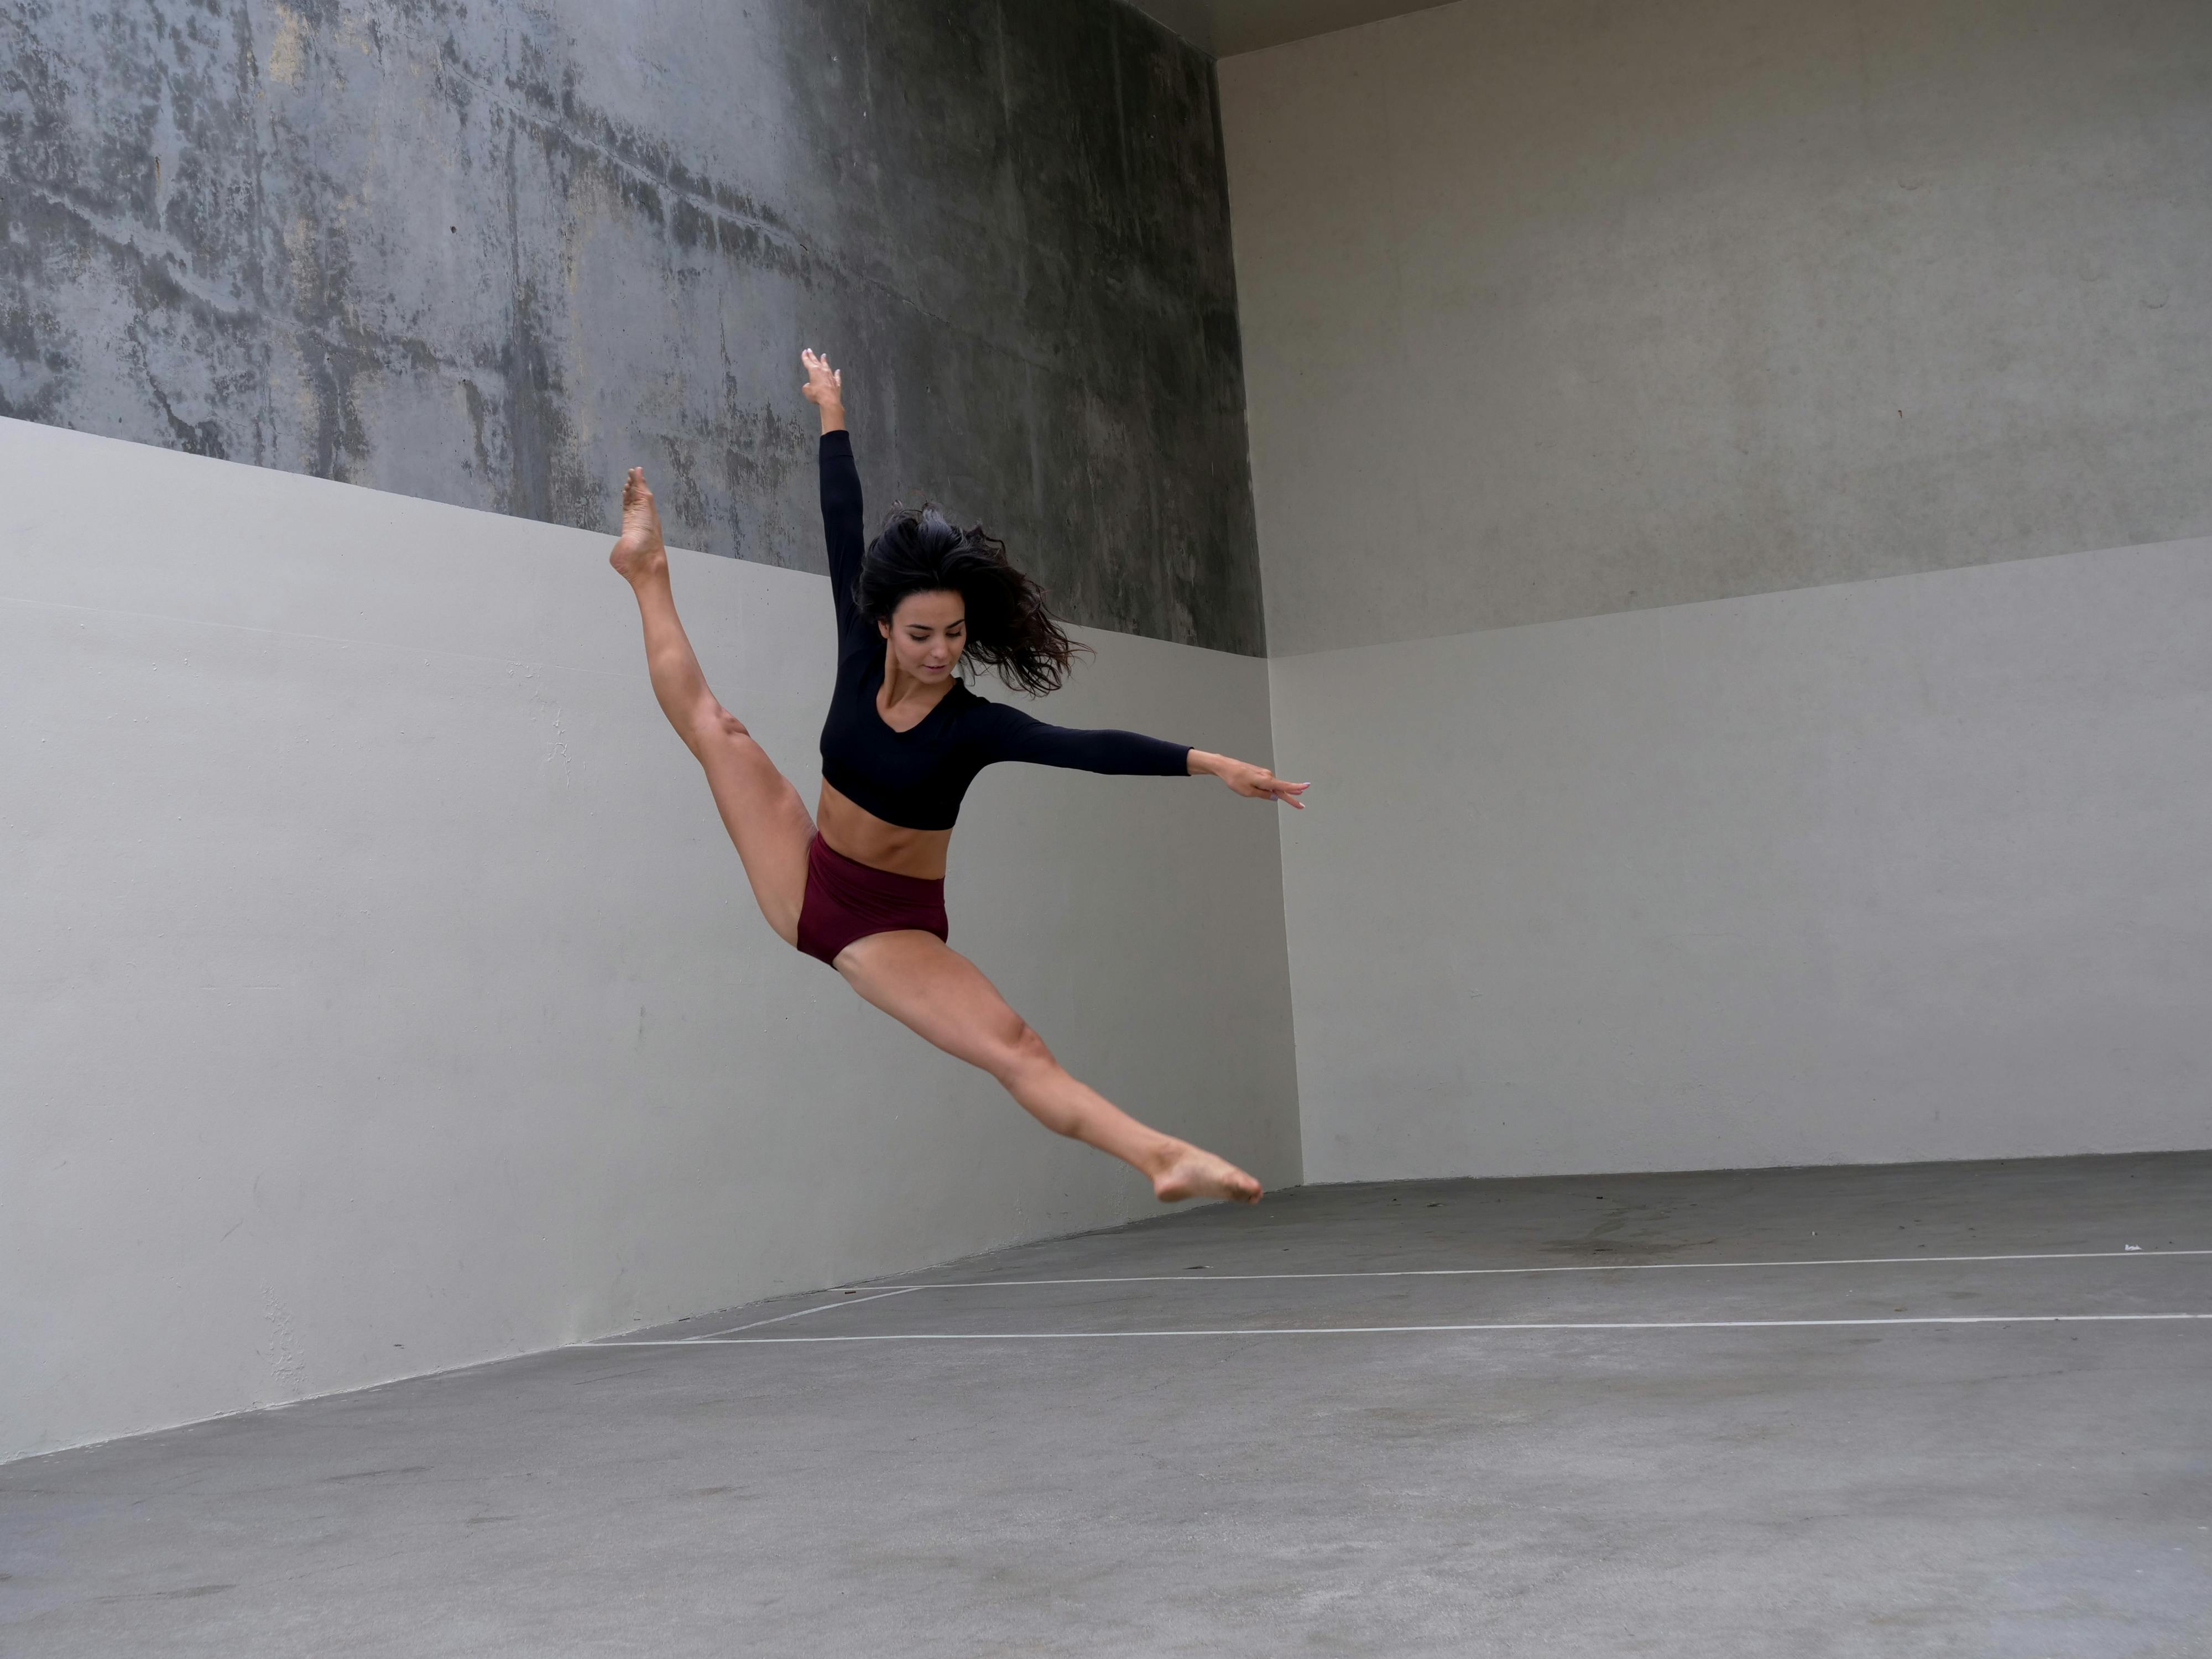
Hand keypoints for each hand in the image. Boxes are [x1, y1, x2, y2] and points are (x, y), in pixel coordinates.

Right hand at [800, 347, 842, 408]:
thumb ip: (807, 386)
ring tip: (823, 356)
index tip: (804, 352)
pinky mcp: (836, 382)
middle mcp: (823, 371)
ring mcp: (830, 376)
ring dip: (824, 361)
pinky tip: (838, 371)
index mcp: (814, 371)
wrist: (829, 400)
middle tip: (810, 350)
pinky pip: (836, 376)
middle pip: (816, 361)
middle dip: (812, 355)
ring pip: (826, 366)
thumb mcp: (806, 390)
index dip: (805, 357)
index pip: (808, 362)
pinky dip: (837, 373)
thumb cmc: (818, 395)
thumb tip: (809, 386)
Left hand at [1191, 750, 1308, 808]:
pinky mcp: (1261, 774)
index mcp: (1266, 781)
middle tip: (1301, 806)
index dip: (1296, 788)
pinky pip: (1268, 784)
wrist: (1226, 767)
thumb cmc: (1235, 779)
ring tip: (1271, 797)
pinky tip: (1262, 791)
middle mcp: (1267, 776)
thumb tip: (1275, 797)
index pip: (1284, 786)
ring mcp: (1264, 774)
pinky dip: (1270, 789)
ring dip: (1277, 794)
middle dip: (1291, 797)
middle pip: (1282, 789)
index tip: (1307, 787)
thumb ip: (1263, 795)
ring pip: (1274, 787)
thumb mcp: (1248, 792)